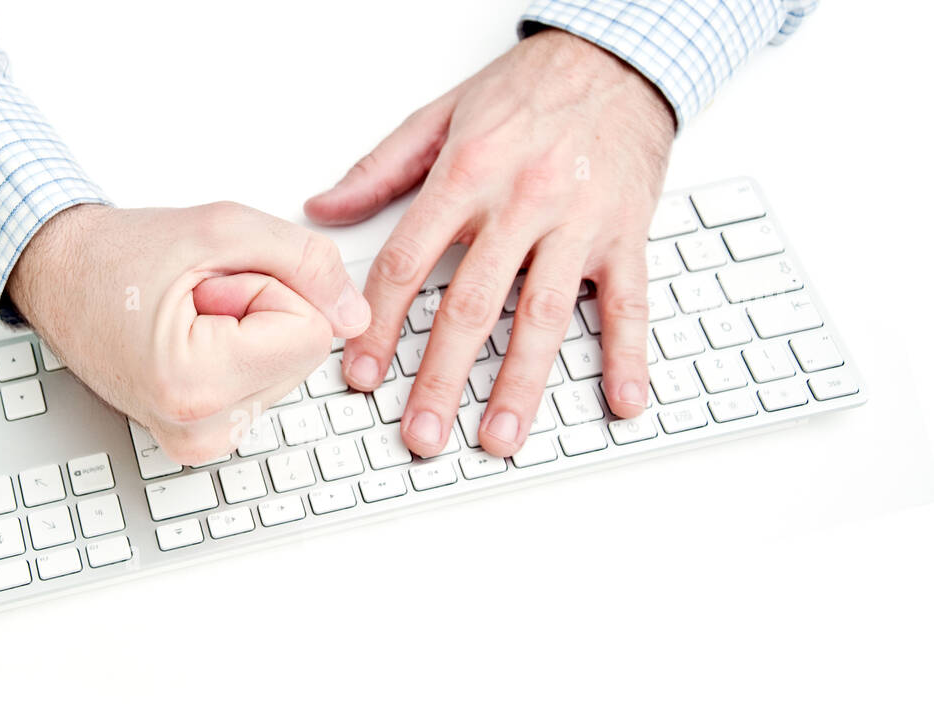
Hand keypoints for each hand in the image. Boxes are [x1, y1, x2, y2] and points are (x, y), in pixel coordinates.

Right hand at [8, 202, 369, 462]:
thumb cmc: (115, 255)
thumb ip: (306, 262)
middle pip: (302, 356)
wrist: (57, 277)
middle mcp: (199, 432)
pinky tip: (188, 340)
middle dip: (261, 312)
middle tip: (194, 301)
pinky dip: (238, 353)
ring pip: (287, 370)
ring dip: (249, 331)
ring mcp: (200, 443)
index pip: (310, 334)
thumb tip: (355, 314)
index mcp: (196, 388)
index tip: (207, 286)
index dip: (267, 289)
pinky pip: (264, 385)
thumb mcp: (221, 228)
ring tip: (186, 318)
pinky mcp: (203, 441)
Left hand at [305, 29, 674, 457]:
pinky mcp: (626, 232)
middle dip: (442, 378)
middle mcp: (522, 200)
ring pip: (544, 315)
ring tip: (501, 438)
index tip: (364, 375)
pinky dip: (628, 354)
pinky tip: (622, 401)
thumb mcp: (442, 115)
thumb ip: (379, 169)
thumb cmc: (529, 88)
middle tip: (422, 434)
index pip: (407, 263)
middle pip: (472, 305)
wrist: (618, 56)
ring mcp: (578, 220)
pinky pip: (629, 301)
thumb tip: (322, 209)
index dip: (379, 326)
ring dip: (521, 384)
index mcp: (467, 172)